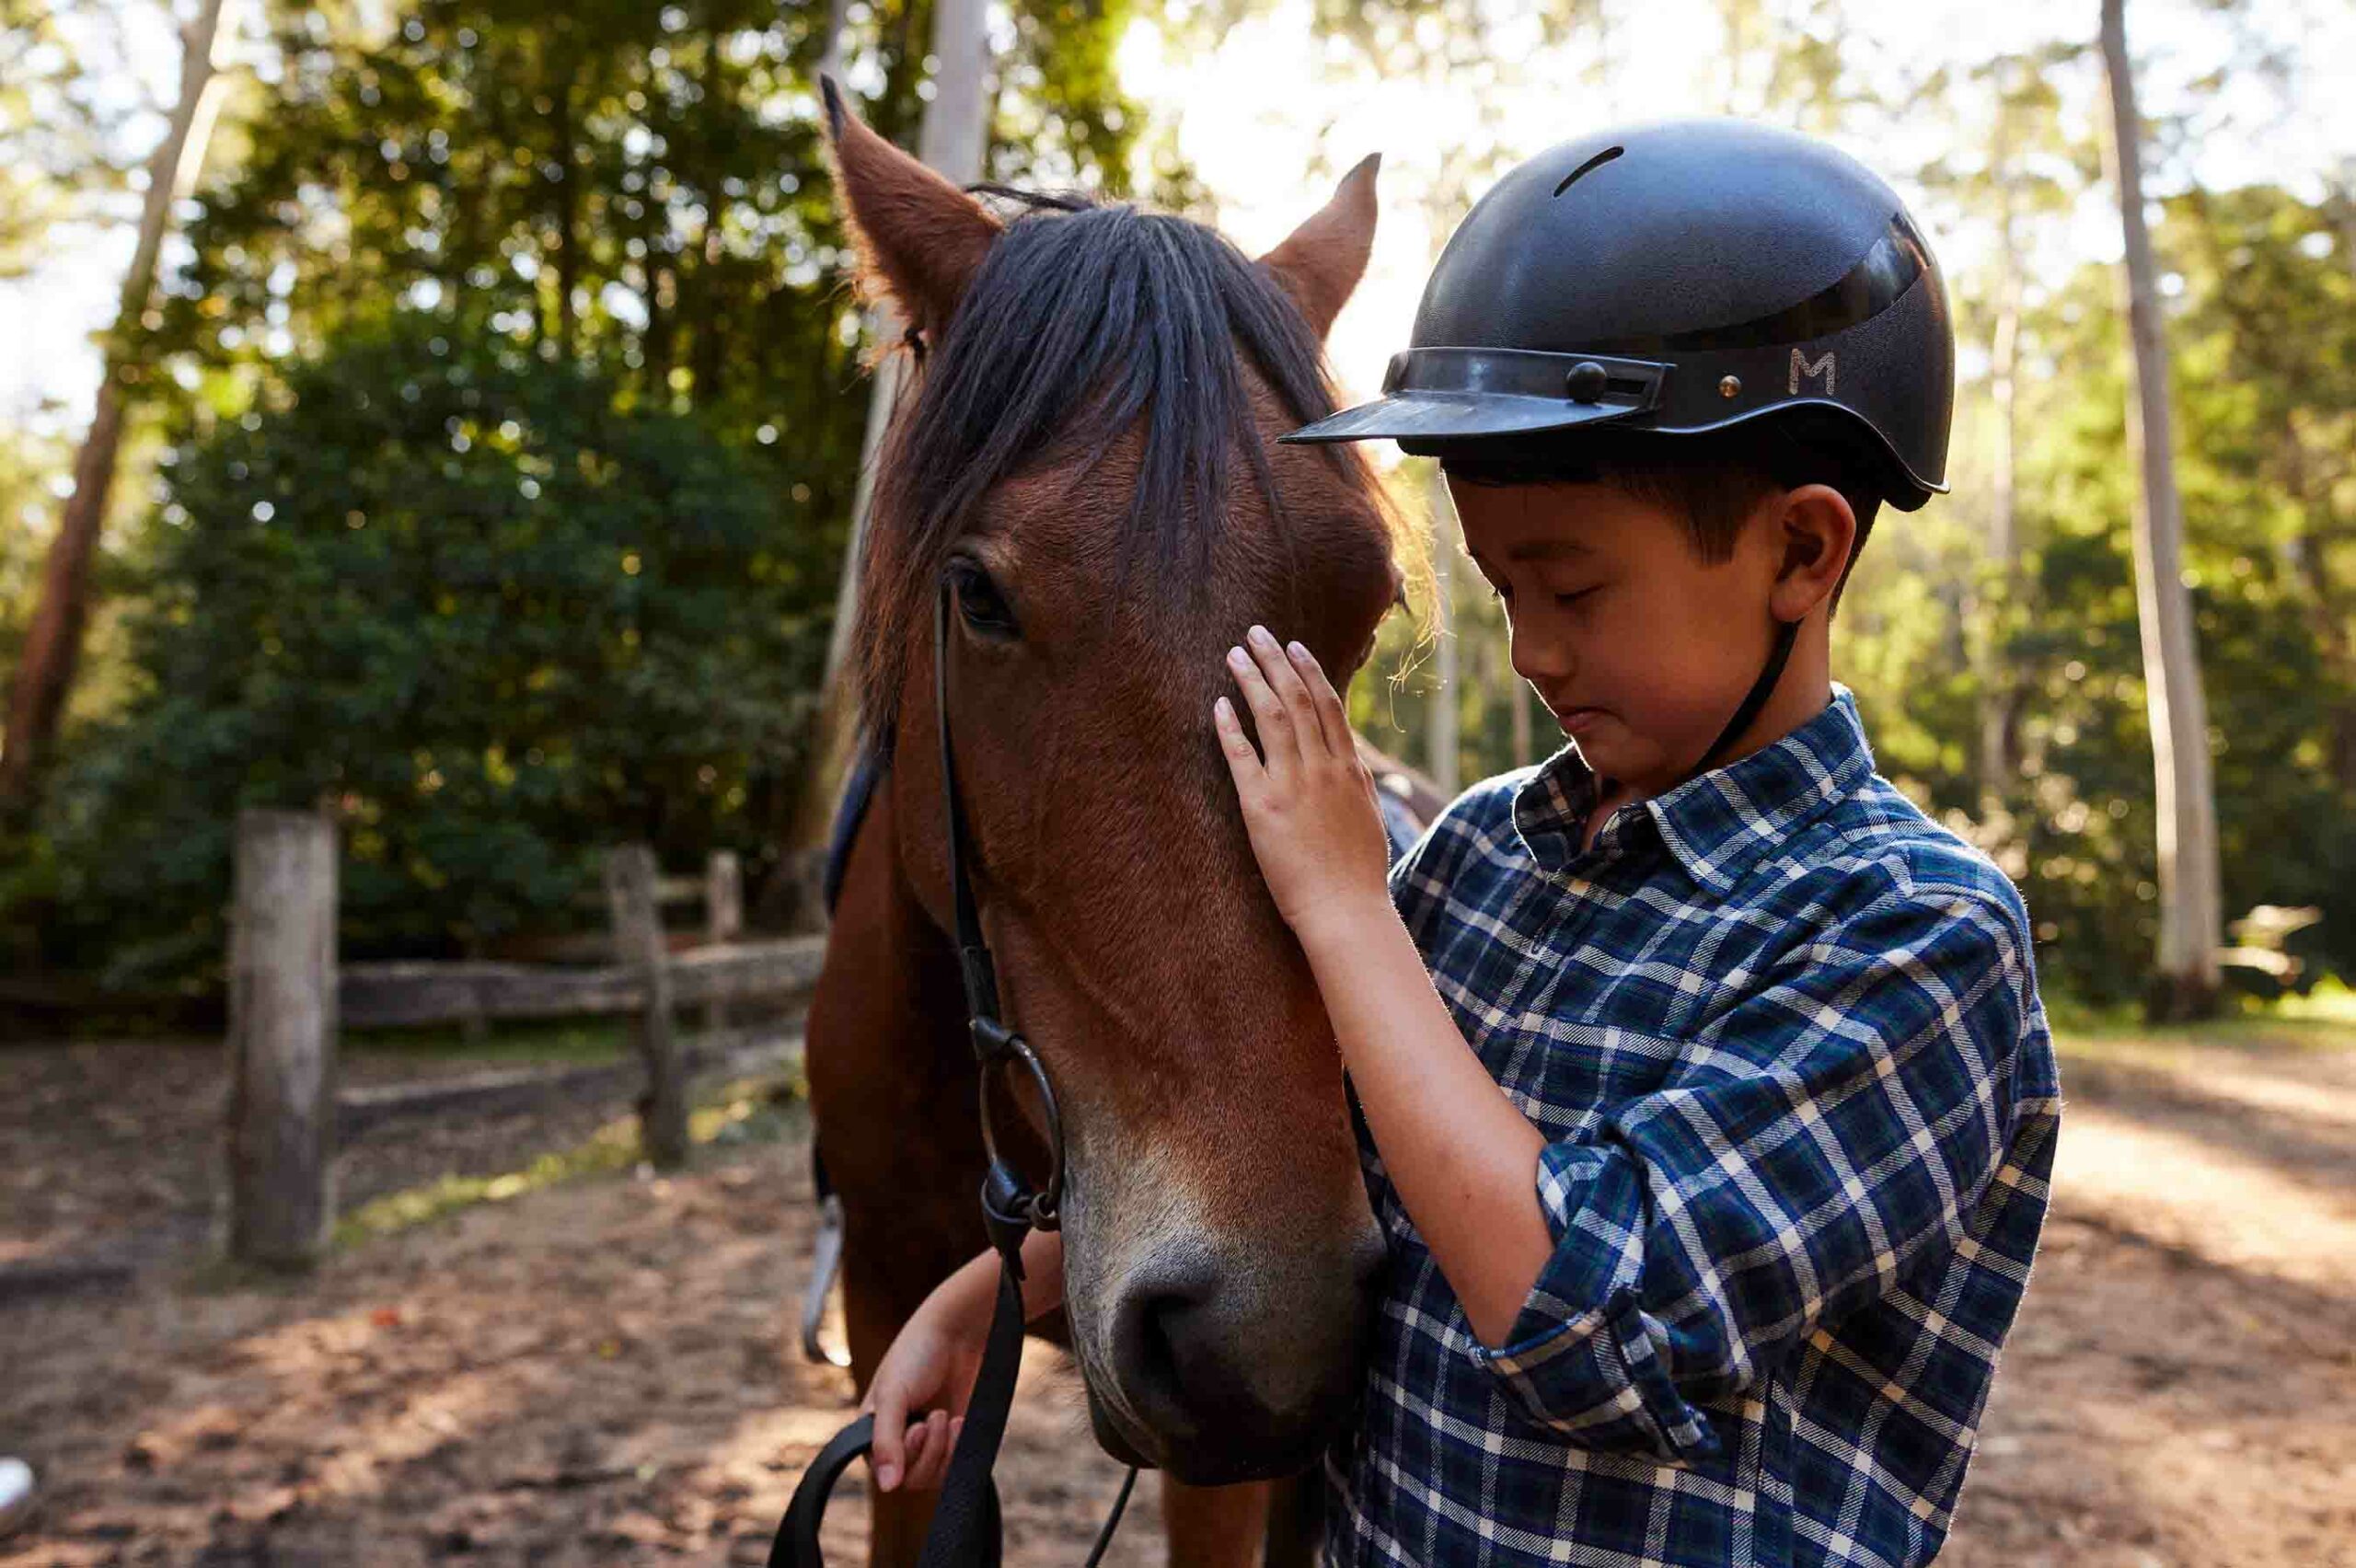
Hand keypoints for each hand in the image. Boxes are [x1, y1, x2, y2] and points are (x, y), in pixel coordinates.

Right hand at [857, 1278, 988, 1492]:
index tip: (916, 1427)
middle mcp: (900, 1440)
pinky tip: (961, 1421)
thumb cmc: (917, 1353)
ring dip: (946, 1450)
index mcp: (875, 1430)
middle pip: (913, 1480)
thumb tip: (886, 1487)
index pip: (884, 1473)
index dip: (903, 1458)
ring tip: (950, 1418)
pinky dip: (961, 1450)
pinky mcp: (957, 1440)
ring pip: (935, 1478)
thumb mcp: (893, 1395)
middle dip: (929, 1452)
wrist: (958, 1330)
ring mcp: (930, 1442)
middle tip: (936, 1416)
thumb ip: (886, 1441)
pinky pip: (957, 1468)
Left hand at [1213, 624, 1392, 944]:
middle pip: (1298, 699)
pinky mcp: (1263, 807)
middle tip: (1256, 634)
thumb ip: (1356, 785)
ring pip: (1272, 716)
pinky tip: (1219, 704)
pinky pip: (1242, 756)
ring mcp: (1293, 785)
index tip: (1293, 647)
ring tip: (1234, 654)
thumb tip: (1351, 764)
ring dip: (1251, 680)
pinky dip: (1230, 726)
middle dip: (1275, 662)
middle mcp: (1322, 769)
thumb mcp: (1367, 819)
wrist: (1346, 910)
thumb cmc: (1357, 875)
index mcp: (1348, 770)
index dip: (1308, 672)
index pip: (1327, 706)